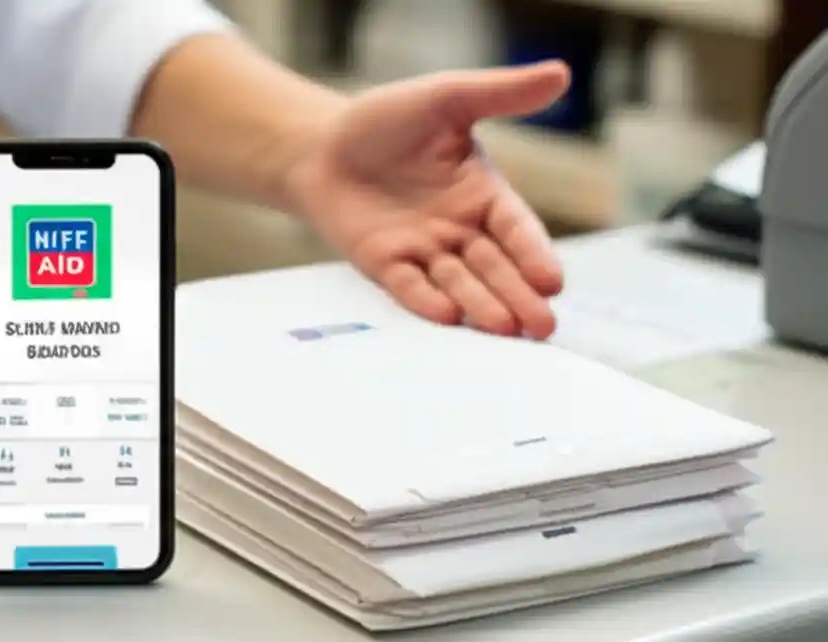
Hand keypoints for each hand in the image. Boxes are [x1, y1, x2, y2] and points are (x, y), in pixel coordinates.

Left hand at [284, 61, 570, 338]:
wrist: (320, 145)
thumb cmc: (386, 119)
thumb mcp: (446, 97)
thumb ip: (500, 93)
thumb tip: (561, 71)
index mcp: (484, 193)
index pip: (517, 228)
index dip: (534, 254)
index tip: (553, 281)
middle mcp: (460, 229)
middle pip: (496, 268)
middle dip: (520, 296)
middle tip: (544, 327)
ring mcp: (423, 250)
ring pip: (459, 283)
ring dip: (483, 306)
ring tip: (505, 329)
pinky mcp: (385, 264)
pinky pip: (410, 286)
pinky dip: (428, 301)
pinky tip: (449, 317)